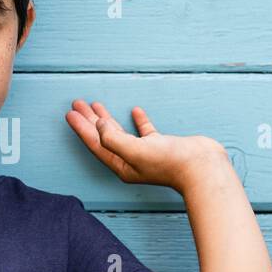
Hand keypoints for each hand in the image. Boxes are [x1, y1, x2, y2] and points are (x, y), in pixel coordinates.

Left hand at [65, 99, 224, 188]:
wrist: (202, 168)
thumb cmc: (170, 163)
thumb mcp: (136, 151)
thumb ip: (113, 138)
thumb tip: (99, 123)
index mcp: (121, 165)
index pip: (95, 144)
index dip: (81, 128)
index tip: (70, 112)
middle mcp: (130, 160)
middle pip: (103, 137)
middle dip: (89, 120)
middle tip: (77, 103)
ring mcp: (145, 153)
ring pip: (119, 132)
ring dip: (106, 118)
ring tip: (95, 104)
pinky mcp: (160, 145)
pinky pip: (144, 131)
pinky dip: (138, 120)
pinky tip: (134, 110)